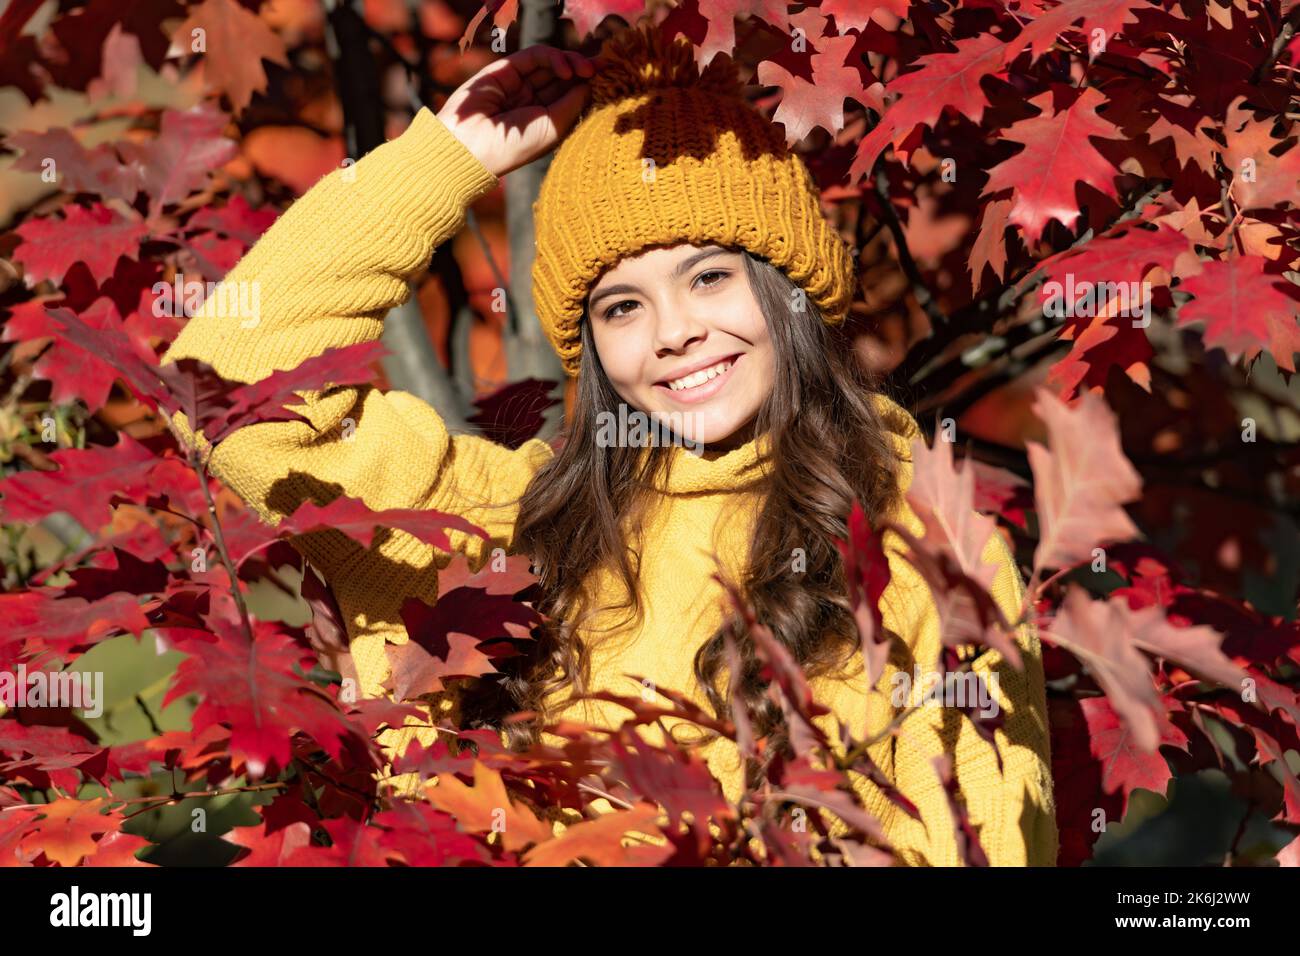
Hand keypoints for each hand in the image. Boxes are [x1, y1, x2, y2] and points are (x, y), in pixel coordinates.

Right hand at [437, 45, 594, 178]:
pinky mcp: (507, 69)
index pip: (571, 95)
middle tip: (603, 67)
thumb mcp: (554, 127)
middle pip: (565, 77)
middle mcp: (533, 100)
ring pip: (552, 64)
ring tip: (587, 69)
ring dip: (573, 62)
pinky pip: (535, 55)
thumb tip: (590, 80)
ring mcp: (520, 84)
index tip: (610, 79)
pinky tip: (566, 69)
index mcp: (545, 119)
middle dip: (585, 69)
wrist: (472, 145)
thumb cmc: (514, 146)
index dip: (589, 85)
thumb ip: (573, 102)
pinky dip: (554, 57)